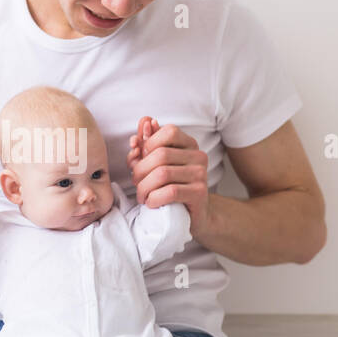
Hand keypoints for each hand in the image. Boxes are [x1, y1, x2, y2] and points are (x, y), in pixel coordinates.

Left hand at [126, 116, 209, 235]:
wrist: (192, 215)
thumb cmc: (170, 186)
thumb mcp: (156, 163)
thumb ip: (149, 142)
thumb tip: (146, 121)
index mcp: (189, 144)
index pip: (169, 131)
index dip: (148, 144)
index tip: (139, 160)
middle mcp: (198, 156)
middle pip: (161, 154)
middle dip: (140, 170)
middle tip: (136, 183)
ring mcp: (201, 175)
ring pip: (163, 174)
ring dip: (144, 187)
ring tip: (142, 196)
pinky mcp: (199, 193)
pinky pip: (170, 192)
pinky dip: (154, 198)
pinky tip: (151, 203)